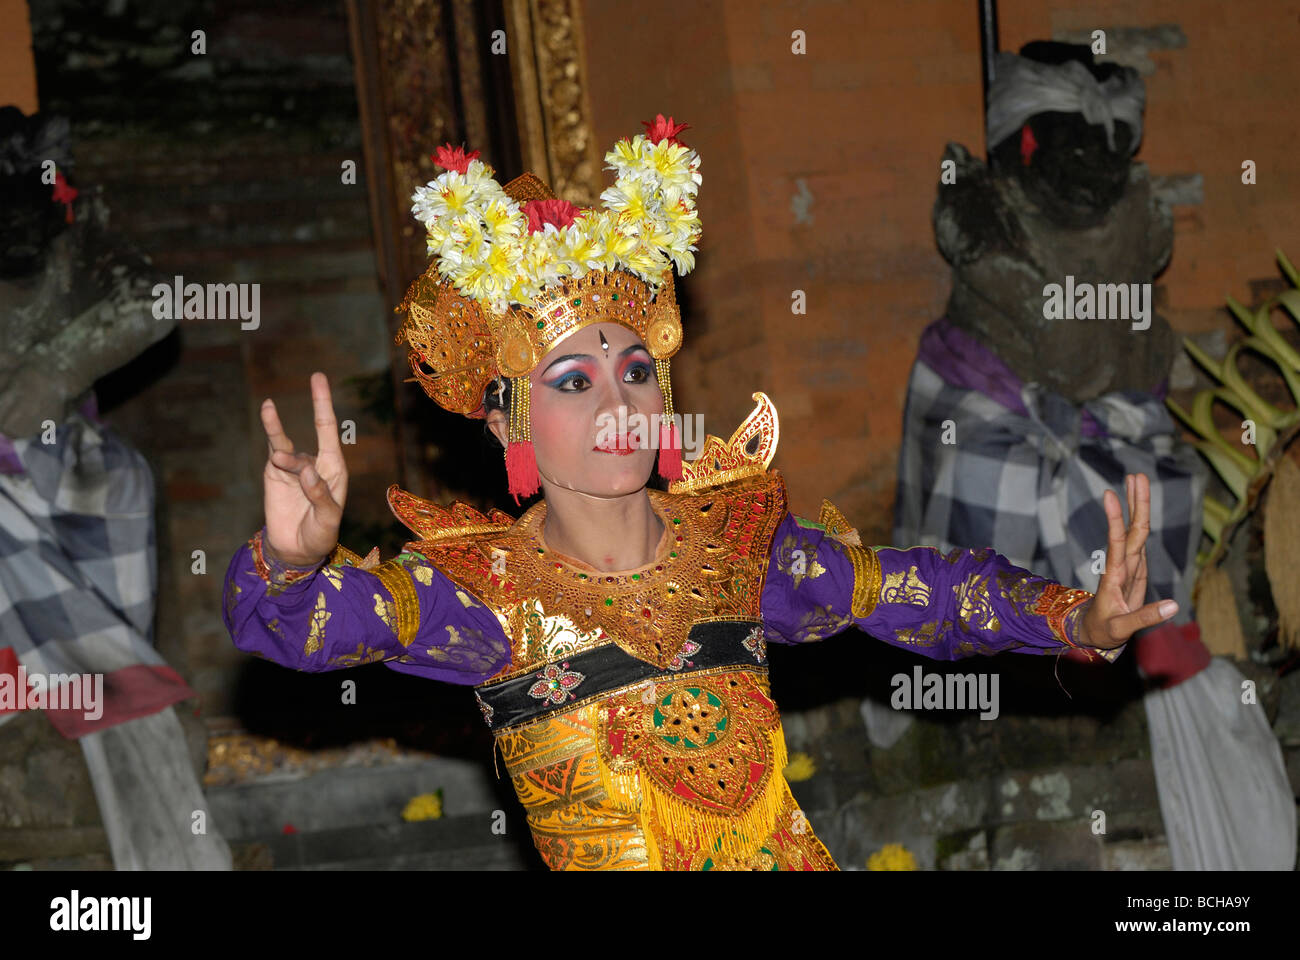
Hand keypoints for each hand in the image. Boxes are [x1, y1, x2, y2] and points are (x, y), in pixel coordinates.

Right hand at [261, 372, 347, 566]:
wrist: (295, 549)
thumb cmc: (319, 535)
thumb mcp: (327, 520)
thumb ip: (320, 496)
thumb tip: (306, 470)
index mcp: (335, 470)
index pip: (332, 433)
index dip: (327, 406)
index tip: (320, 380)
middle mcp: (316, 463)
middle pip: (317, 430)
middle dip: (320, 404)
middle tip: (318, 377)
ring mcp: (294, 466)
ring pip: (289, 450)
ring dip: (286, 456)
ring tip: (280, 463)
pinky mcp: (275, 472)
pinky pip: (273, 450)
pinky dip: (271, 434)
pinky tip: (268, 414)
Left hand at [1079, 472, 1177, 648]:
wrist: (1093, 631)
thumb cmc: (1104, 630)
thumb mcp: (1120, 628)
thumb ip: (1145, 618)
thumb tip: (1174, 606)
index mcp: (1115, 576)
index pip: (1117, 543)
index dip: (1114, 519)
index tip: (1108, 495)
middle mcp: (1122, 565)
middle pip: (1131, 529)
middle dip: (1134, 503)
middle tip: (1136, 475)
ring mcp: (1128, 565)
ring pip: (1135, 531)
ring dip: (1137, 506)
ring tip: (1137, 479)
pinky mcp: (1135, 569)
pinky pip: (1139, 542)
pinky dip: (1141, 524)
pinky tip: (1141, 507)